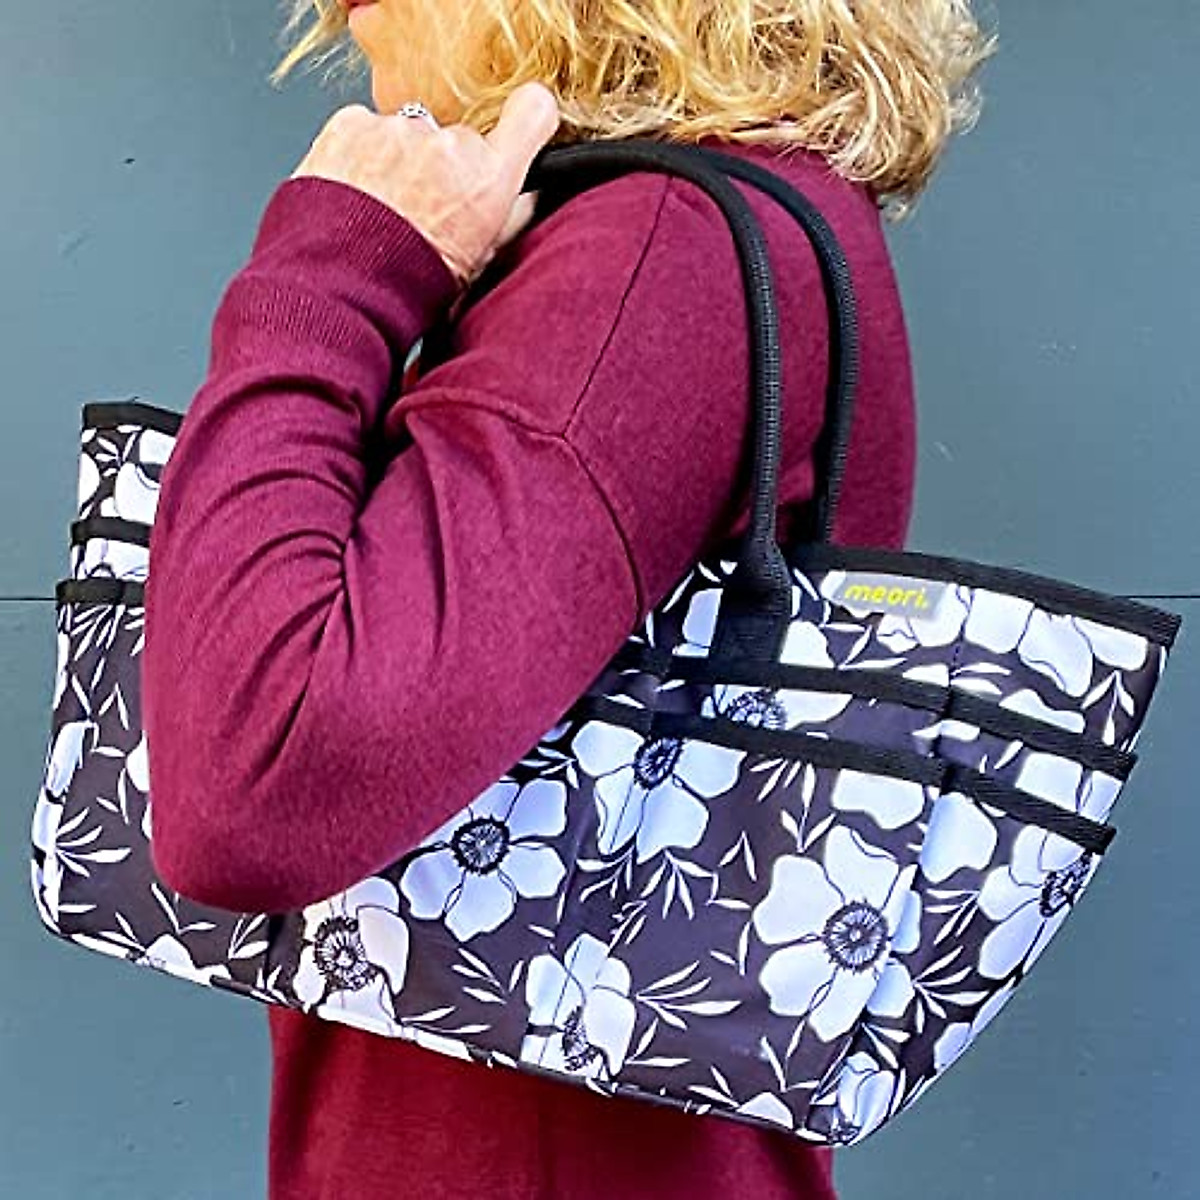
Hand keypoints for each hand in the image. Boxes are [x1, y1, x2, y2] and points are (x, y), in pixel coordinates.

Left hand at [291, 83, 560, 288]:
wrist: (340, 287)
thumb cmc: (406, 286)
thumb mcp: (479, 264)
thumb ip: (511, 218)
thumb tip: (528, 195)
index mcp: (488, 180)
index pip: (533, 113)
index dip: (529, 115)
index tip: (524, 120)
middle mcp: (448, 147)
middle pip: (457, 140)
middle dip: (443, 167)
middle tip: (421, 210)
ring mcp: (398, 130)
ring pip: (408, 135)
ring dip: (399, 162)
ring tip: (381, 210)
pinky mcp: (352, 124)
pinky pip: (364, 128)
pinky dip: (360, 154)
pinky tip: (355, 194)